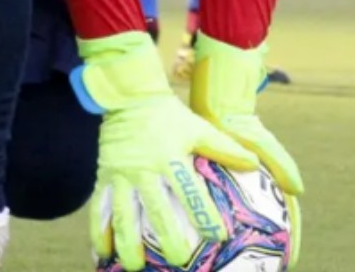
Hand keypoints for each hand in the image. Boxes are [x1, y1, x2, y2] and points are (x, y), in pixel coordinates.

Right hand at [72, 32, 257, 270]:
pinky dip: (99, 232)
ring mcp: (122, 175)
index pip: (190, 190)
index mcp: (171, 157)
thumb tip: (254, 164)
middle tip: (179, 260)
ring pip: (124, 213)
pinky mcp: (105, 178)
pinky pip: (100, 208)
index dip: (203, 213)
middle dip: (167, 236)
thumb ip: (225, 148)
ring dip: (128, 241)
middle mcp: (146, 169)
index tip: (217, 236)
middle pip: (156, 208)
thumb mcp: (199, 128)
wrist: (129, 99)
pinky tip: (102, 254)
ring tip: (133, 266)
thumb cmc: (170, 118)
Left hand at [189, 34, 304, 266]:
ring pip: (244, 225)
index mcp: (271, 183)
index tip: (292, 258)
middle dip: (270, 248)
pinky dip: (217, 232)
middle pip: (268, 225)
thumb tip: (298, 191)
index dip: (293, 236)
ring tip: (235, 264)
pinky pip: (217, 217)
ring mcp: (236, 193)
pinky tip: (207, 246)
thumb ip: (281, 162)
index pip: (288, 215)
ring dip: (245, 245)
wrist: (213, 111)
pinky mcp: (215, 192)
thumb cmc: (240, 125)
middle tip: (269, 267)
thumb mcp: (261, 142)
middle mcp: (255, 191)